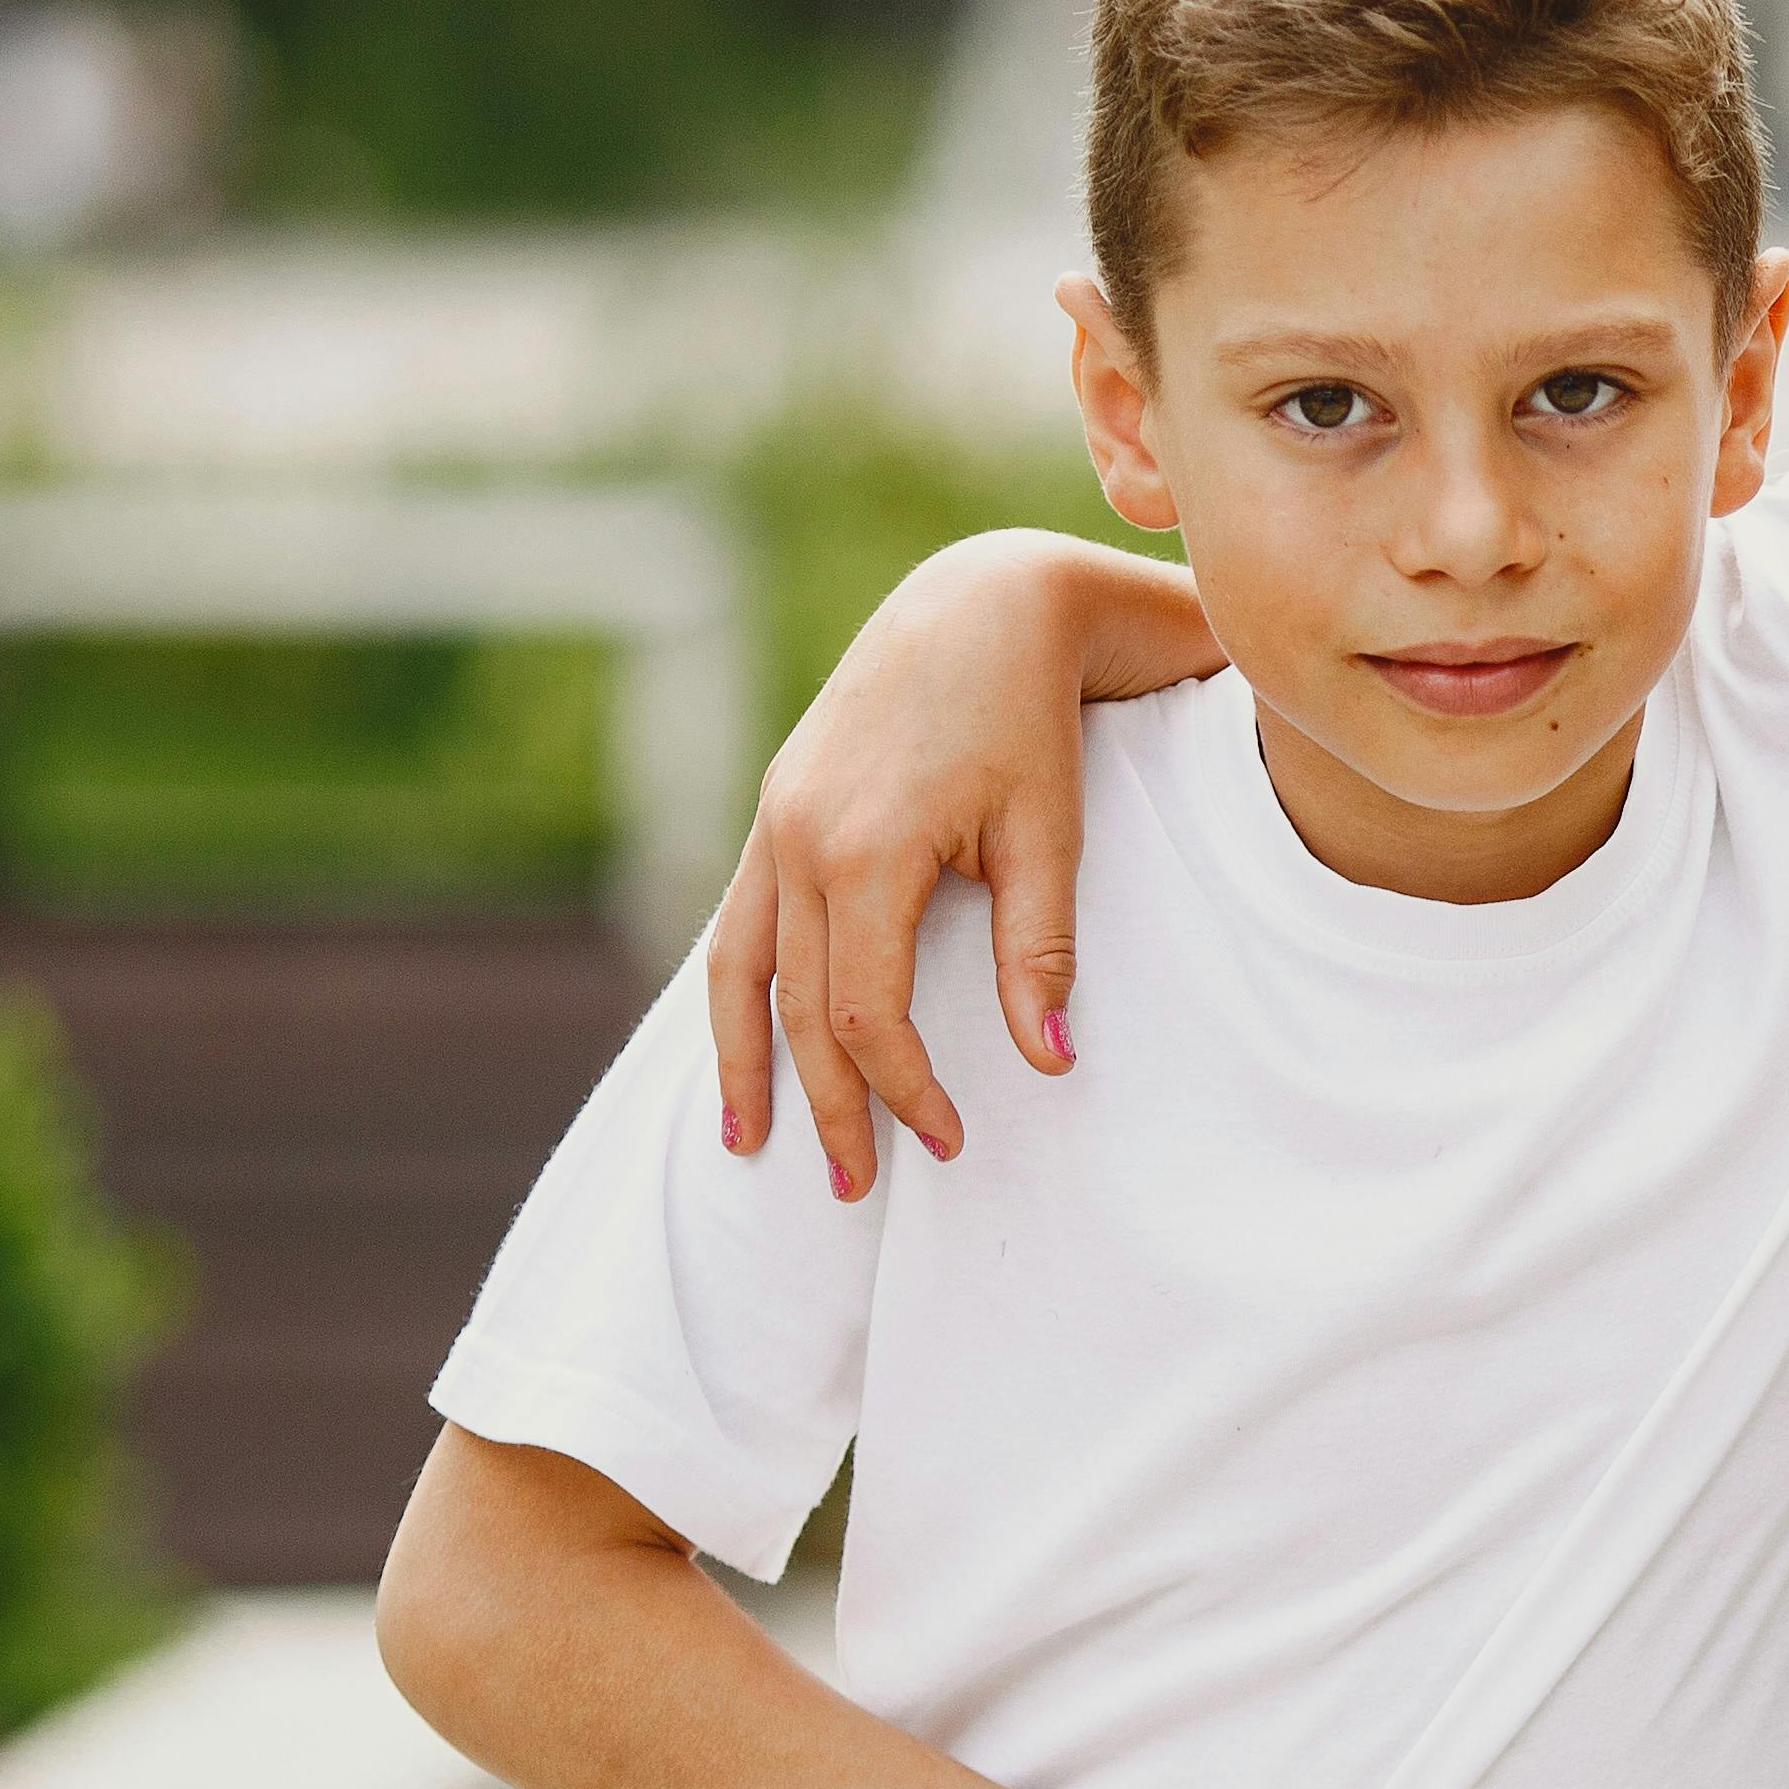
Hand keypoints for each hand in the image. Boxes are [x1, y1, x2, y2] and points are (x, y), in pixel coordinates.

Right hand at [709, 531, 1155, 1195]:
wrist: (981, 602)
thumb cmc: (1030, 716)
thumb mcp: (1050, 832)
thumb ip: (1041, 950)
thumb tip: (1052, 1063)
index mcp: (864, 850)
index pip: (867, 1015)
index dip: (905, 1090)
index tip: (952, 1140)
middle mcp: (797, 839)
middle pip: (798, 1010)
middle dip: (828, 1103)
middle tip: (858, 1185)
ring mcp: (774, 822)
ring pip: (739, 971)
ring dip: (748, 1064)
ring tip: (751, 1147)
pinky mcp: (776, 809)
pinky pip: (738, 922)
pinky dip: (736, 993)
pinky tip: (744, 1041)